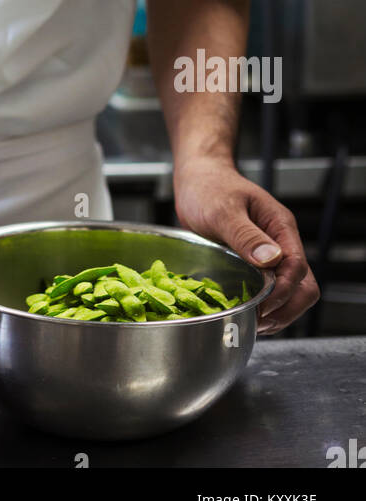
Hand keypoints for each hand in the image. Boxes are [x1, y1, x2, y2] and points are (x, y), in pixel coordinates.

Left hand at [173, 157, 318, 332]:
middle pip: (303, 286)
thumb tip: (272, 260)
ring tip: (253, 322)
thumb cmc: (208, 187)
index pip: (296, 267)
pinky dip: (264, 306)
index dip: (282, 292)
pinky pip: (271, 291)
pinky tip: (248, 313)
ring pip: (291, 293)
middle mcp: (280, 243)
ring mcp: (269, 255)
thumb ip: (246, 234)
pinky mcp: (255, 264)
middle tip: (259, 321)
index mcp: (280, 227)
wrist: (197, 178)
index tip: (261, 307)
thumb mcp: (223, 210)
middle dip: (286, 308)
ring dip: (277, 312)